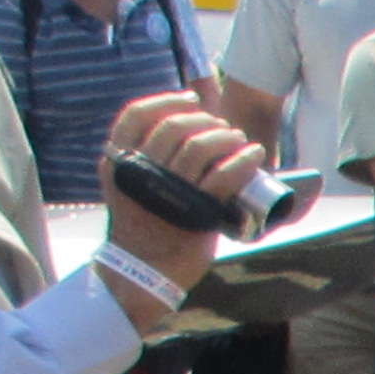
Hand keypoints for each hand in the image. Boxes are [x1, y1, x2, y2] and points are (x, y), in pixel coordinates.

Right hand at [97, 91, 268, 309]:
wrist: (143, 273)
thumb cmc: (142, 230)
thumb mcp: (129, 188)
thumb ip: (142, 164)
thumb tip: (178, 136)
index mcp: (118, 163)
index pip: (136, 115)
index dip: (168, 101)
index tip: (192, 100)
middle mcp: (140, 171)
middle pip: (173, 126)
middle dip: (203, 119)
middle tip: (221, 127)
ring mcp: (168, 190)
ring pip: (199, 146)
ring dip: (225, 136)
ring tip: (238, 139)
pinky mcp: (197, 210)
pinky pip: (225, 175)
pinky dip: (244, 159)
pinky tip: (256, 154)